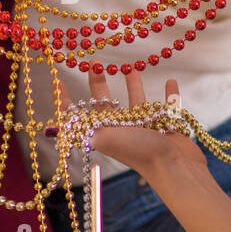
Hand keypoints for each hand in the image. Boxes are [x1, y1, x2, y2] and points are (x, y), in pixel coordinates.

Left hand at [55, 67, 206, 181]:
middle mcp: (123, 131)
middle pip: (107, 104)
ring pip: (137, 103)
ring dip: (134, 86)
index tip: (58, 81)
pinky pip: (167, 107)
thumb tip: (56, 127)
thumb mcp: (105, 138)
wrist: (174, 168)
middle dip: (99, 83)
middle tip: (95, 62)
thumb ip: (85, 128)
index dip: (67, 101)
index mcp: (106, 132)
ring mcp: (146, 129)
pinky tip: (170, 81)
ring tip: (131, 68)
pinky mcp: (167, 128)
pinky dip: (170, 95)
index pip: (80, 116)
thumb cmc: (139, 153)